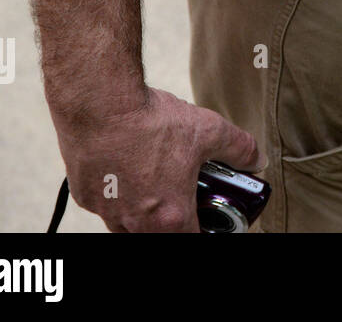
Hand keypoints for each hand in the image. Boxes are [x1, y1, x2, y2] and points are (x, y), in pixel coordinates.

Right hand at [50, 86, 263, 232]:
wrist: (100, 103)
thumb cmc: (151, 121)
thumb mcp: (209, 130)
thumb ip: (239, 148)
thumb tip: (257, 159)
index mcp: (170, 215)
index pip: (192, 239)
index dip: (203, 229)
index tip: (206, 217)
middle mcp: (135, 222)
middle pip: (157, 235)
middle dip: (171, 221)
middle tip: (180, 197)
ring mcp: (106, 212)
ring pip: (128, 225)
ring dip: (143, 211)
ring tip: (154, 180)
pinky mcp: (84, 197)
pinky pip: (106, 206)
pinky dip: (117, 194)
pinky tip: (124, 168)